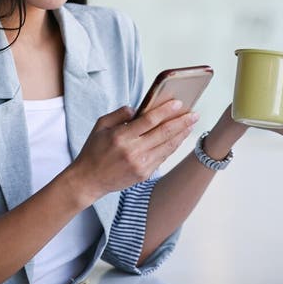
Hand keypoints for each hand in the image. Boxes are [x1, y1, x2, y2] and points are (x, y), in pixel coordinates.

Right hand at [69, 100, 198, 204]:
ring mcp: (140, 165)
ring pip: (167, 146)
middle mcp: (133, 151)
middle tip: (194, 113)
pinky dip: (172, 146)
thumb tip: (139, 109)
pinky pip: (162, 157)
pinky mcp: (144, 174)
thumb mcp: (100, 125)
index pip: (149, 120)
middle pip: (163, 133)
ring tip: (191, 124)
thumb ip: (120, 114)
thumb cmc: (94, 150)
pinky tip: (179, 138)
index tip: (179, 103)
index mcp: (121, 136)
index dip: (166, 111)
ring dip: (181, 134)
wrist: (88, 180)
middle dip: (181, 122)